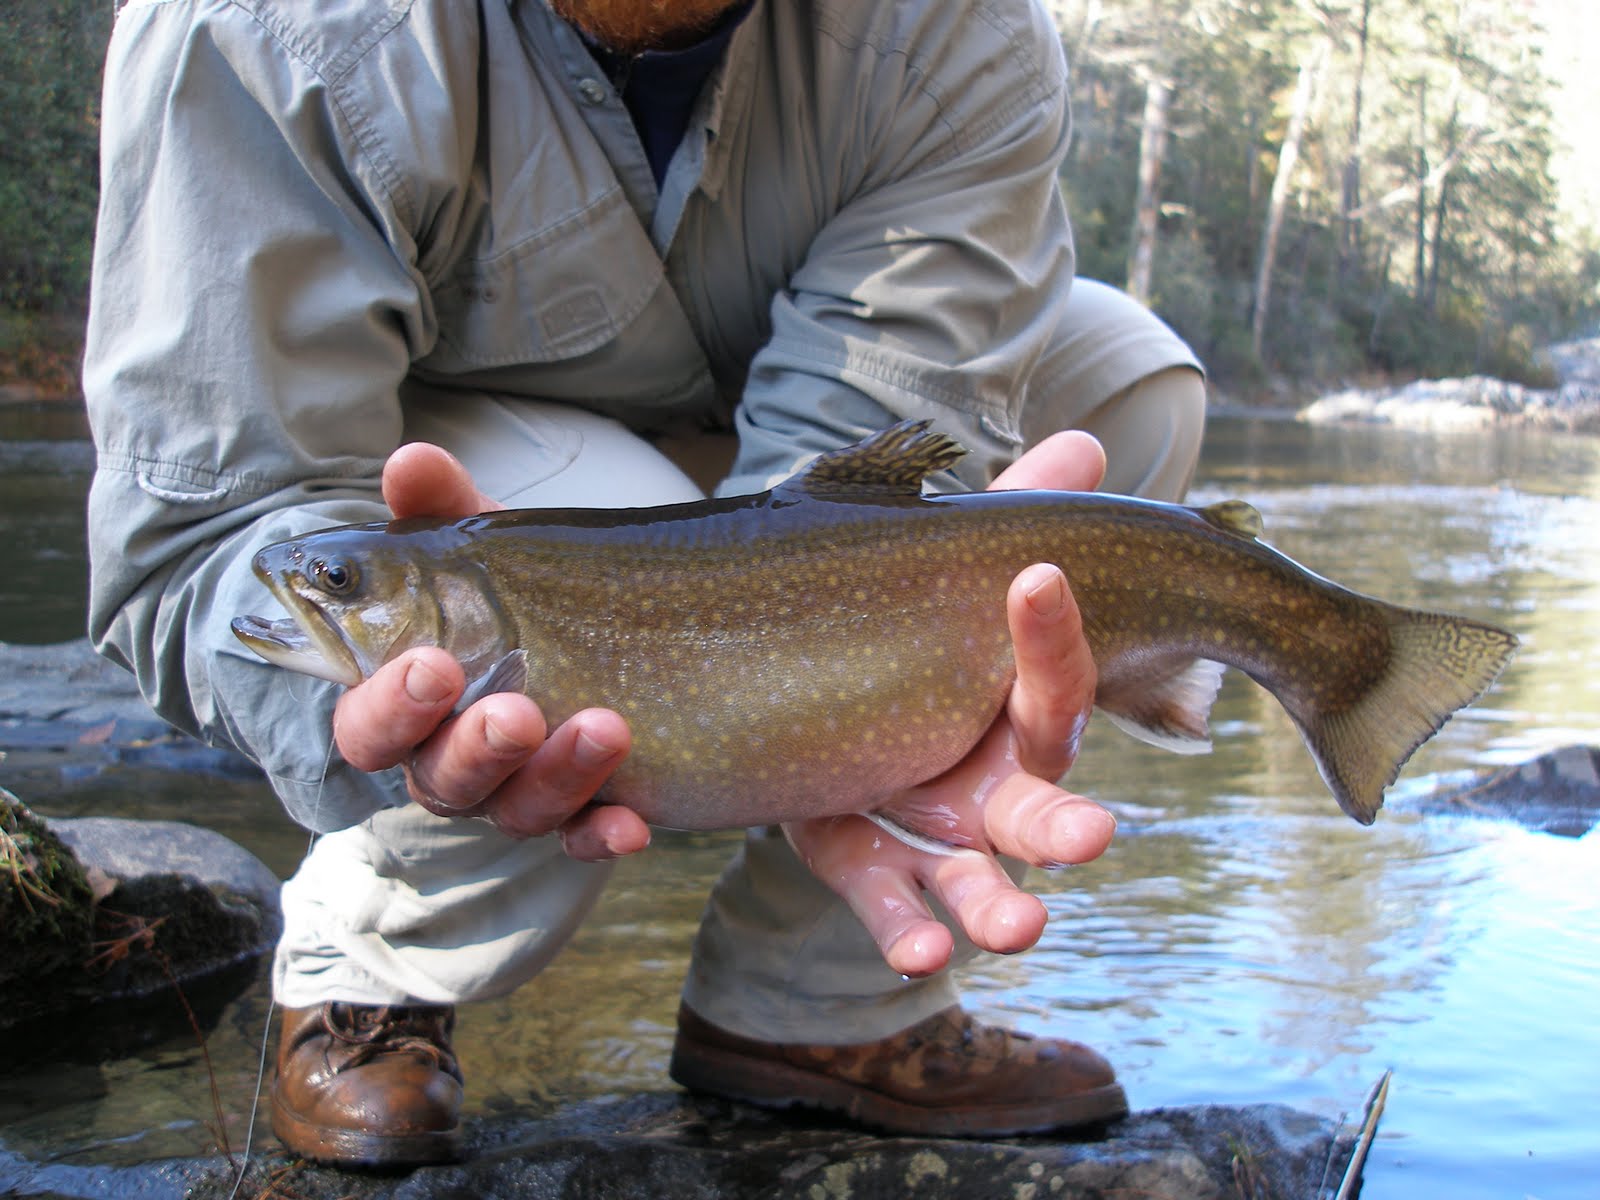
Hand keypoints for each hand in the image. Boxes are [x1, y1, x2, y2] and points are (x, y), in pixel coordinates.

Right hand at [330, 442, 651, 859]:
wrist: (622, 623)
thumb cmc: (523, 590)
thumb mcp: (493, 547)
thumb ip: (447, 507)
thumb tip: (410, 461)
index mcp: (408, 700)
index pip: (368, 725)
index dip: (389, 706)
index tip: (434, 664)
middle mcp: (452, 758)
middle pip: (439, 781)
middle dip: (475, 749)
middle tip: (517, 712)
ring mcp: (517, 792)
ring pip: (518, 810)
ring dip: (559, 775)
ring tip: (607, 725)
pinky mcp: (584, 811)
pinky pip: (586, 839)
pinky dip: (605, 835)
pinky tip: (636, 824)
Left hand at [784, 430, 1114, 976]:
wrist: (817, 699)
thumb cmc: (905, 635)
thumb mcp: (942, 576)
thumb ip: (1005, 521)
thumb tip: (1083, 443)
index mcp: (1012, 707)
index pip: (1047, 677)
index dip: (1047, 635)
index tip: (1038, 578)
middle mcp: (986, 780)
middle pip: (1036, 807)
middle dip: (1066, 826)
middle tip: (1099, 837)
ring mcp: (927, 830)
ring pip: (974, 874)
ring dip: (996, 906)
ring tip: (1018, 928)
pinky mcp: (863, 860)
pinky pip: (886, 901)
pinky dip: (904, 927)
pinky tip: (920, 952)